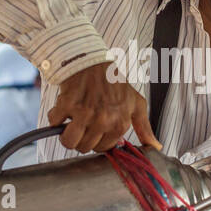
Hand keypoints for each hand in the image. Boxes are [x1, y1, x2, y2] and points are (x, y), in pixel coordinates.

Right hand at [46, 61, 162, 153]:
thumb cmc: (114, 82)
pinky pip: (54, 123)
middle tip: (83, 123)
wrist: (92, 61)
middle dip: (81, 138)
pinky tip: (63, 108)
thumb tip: (156, 147)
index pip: (103, 149)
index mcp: (120, 123)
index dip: (97, 140)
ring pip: (69, 142)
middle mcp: (104, 120)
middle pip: (85, 147)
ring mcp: (85, 113)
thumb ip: (144, 127)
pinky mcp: (67, 105)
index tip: (95, 130)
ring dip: (67, 134)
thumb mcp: (136, 103)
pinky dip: (55, 117)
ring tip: (71, 121)